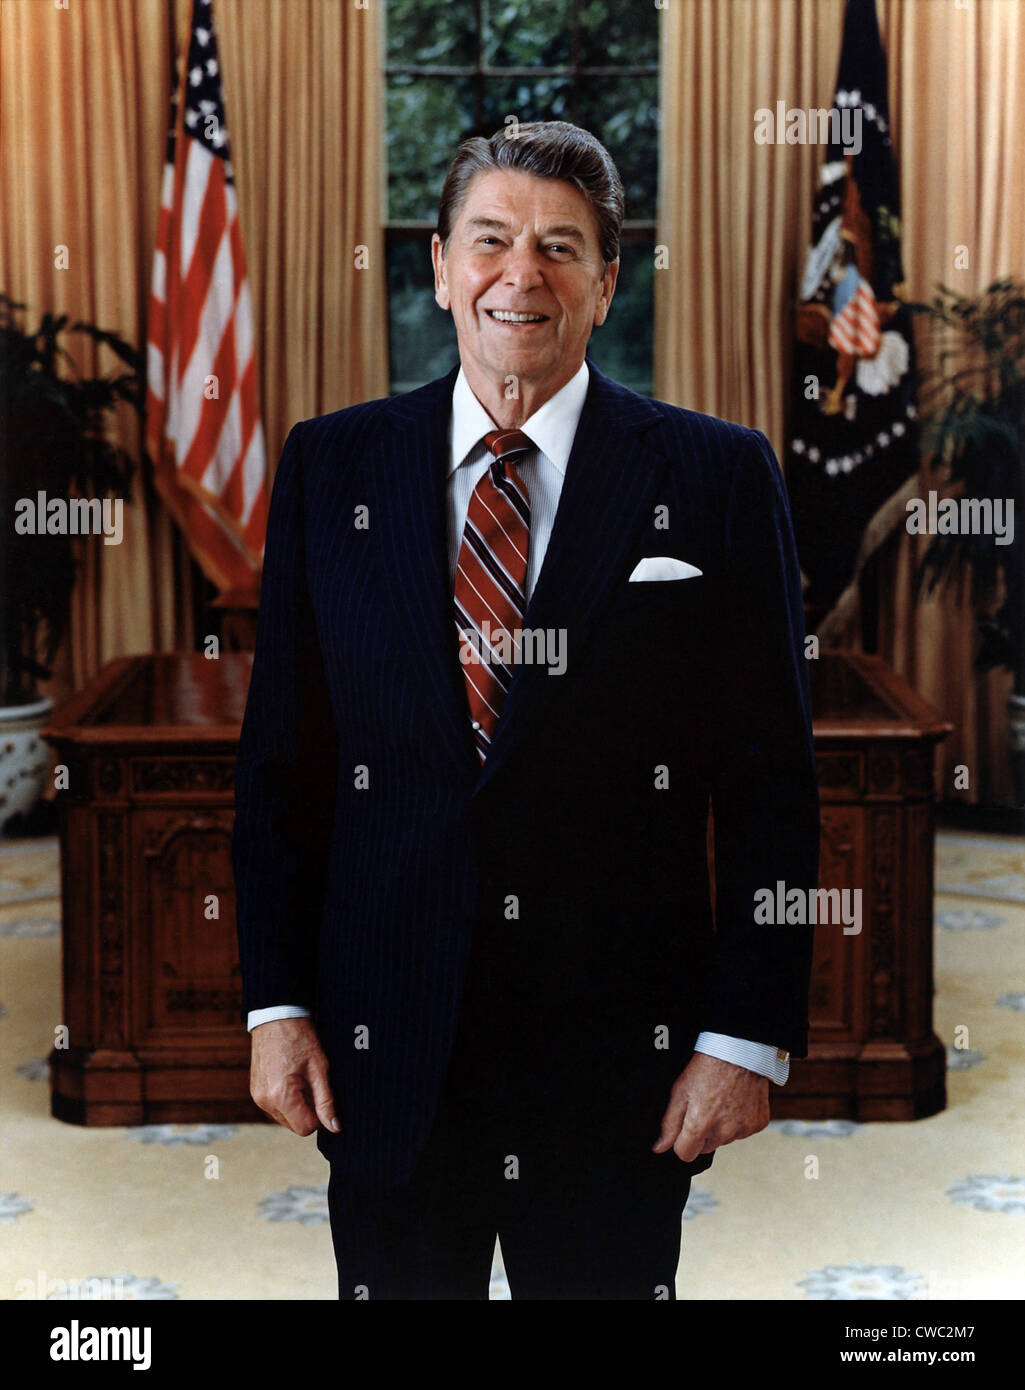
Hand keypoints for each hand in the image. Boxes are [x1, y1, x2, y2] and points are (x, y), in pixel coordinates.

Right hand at [249, 1017, 339, 1136]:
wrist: (276, 1018)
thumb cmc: (299, 1038)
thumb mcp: (319, 1068)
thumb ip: (327, 1101)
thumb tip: (335, 1127)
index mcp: (281, 1096)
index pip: (306, 1128)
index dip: (320, 1116)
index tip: (322, 1096)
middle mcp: (265, 1101)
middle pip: (295, 1125)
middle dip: (308, 1111)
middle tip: (312, 1083)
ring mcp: (258, 1098)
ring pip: (285, 1118)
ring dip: (297, 1106)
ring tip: (300, 1078)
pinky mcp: (256, 1092)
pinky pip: (276, 1108)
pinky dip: (286, 1100)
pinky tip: (291, 1078)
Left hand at [653, 1052, 769, 1161]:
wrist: (738, 1052)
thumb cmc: (707, 1068)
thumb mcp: (680, 1091)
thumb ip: (669, 1124)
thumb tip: (660, 1147)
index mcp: (700, 1124)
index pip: (685, 1154)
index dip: (682, 1141)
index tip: (685, 1128)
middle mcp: (724, 1131)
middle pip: (705, 1148)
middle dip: (702, 1133)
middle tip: (704, 1107)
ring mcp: (743, 1129)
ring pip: (724, 1140)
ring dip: (721, 1128)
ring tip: (721, 1102)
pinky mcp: (757, 1124)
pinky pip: (742, 1132)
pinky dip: (738, 1122)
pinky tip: (735, 1103)